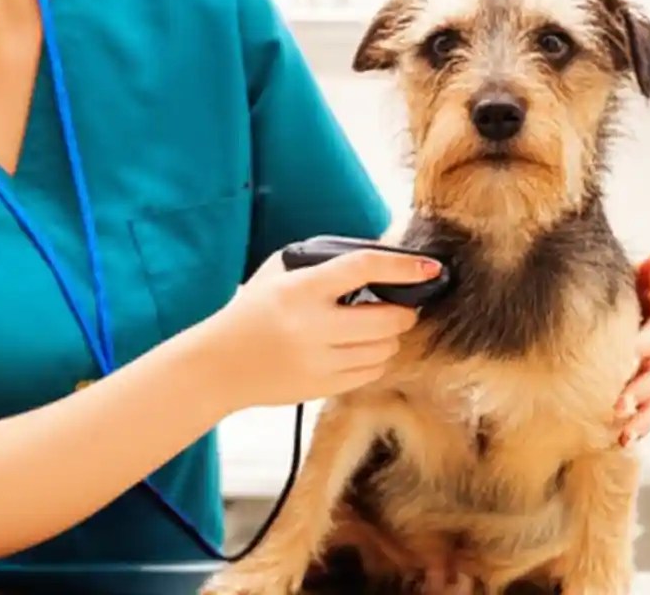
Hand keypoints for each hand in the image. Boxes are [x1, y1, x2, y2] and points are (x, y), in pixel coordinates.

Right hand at [206, 244, 441, 410]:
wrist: (220, 365)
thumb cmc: (252, 311)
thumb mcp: (278, 273)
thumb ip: (323, 262)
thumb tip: (377, 260)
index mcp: (301, 289)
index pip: (363, 269)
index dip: (402, 266)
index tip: (429, 267)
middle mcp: (312, 327)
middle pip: (387, 319)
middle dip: (405, 310)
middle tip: (403, 305)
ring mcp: (319, 362)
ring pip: (384, 349)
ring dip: (392, 336)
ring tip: (381, 327)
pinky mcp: (323, 387)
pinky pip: (371, 373)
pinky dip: (378, 358)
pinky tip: (366, 349)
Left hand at [616, 253, 649, 445]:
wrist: (610, 304)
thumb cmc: (620, 286)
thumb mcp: (632, 276)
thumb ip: (648, 273)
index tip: (630, 351)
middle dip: (642, 387)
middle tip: (619, 402)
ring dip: (642, 415)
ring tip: (623, 430)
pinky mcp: (648, 389)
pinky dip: (639, 427)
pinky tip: (622, 440)